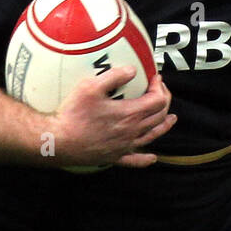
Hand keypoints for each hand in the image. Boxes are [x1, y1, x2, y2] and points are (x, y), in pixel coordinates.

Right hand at [52, 67, 175, 167]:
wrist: (59, 141)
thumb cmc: (73, 114)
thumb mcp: (91, 86)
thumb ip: (114, 76)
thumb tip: (133, 70)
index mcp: (129, 114)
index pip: (157, 100)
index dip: (160, 87)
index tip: (155, 78)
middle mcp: (132, 132)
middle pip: (158, 116)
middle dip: (164, 100)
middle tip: (160, 90)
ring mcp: (125, 146)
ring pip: (152, 136)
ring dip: (164, 125)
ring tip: (171, 118)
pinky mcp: (115, 157)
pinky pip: (135, 160)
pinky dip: (146, 159)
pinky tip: (152, 157)